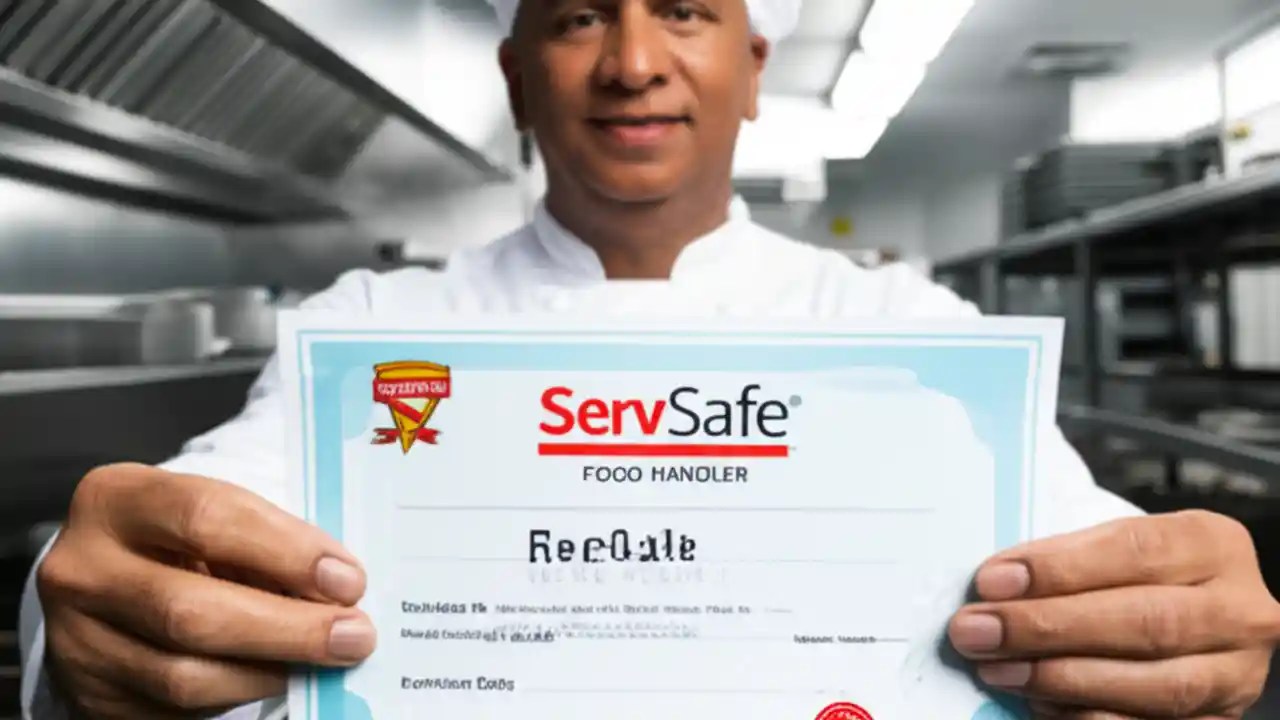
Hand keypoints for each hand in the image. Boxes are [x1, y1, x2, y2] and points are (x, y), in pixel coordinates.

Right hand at [37, 463, 376, 718]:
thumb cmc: (183, 540)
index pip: (207, 518)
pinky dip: (238, 695)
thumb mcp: (214, 517)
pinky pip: (175, 711)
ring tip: (325, 659)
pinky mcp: (93, 696)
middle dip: (289, 627)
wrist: (108, 582)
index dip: (286, 551)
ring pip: (184, 675)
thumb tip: (340, 588)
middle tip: (355, 635)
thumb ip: (266, 541)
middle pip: (192, 610)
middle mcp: (82, 569)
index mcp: (116, 499)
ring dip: (271, 672)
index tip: (347, 579)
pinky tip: (277, 675)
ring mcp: (77, 640)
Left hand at [948, 510, 1279, 717]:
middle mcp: (1239, 610)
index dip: (1059, 568)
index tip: (993, 581)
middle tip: (977, 631)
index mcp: (1212, 544)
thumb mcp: (1113, 548)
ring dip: (1061, 679)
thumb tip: (994, 588)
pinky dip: (1087, 717)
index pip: (1135, 549)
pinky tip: (1038, 704)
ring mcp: (1237, 673)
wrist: (1190, 618)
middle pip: (1144, 621)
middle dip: (1047, 628)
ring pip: (1154, 684)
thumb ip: (1066, 560)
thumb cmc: (1135, 574)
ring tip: (997, 669)